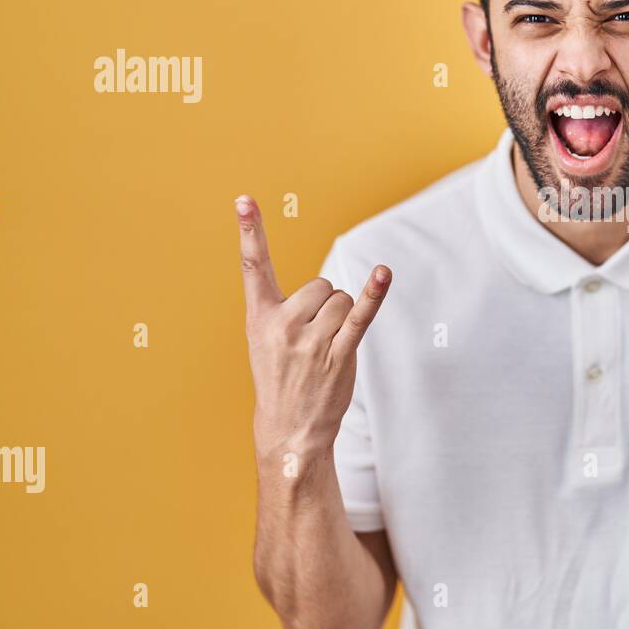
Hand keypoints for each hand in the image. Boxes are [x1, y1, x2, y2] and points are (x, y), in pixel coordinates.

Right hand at [236, 195, 391, 459]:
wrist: (289, 429)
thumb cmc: (280, 378)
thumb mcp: (264, 340)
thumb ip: (282, 308)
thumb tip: (325, 288)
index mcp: (259, 317)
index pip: (253, 265)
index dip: (250, 231)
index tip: (244, 199)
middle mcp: (283, 324)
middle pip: (322, 285)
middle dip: (326, 306)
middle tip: (313, 340)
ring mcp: (312, 340)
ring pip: (343, 300)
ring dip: (343, 320)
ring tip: (326, 350)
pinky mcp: (339, 353)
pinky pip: (361, 315)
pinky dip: (375, 293)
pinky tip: (384, 274)